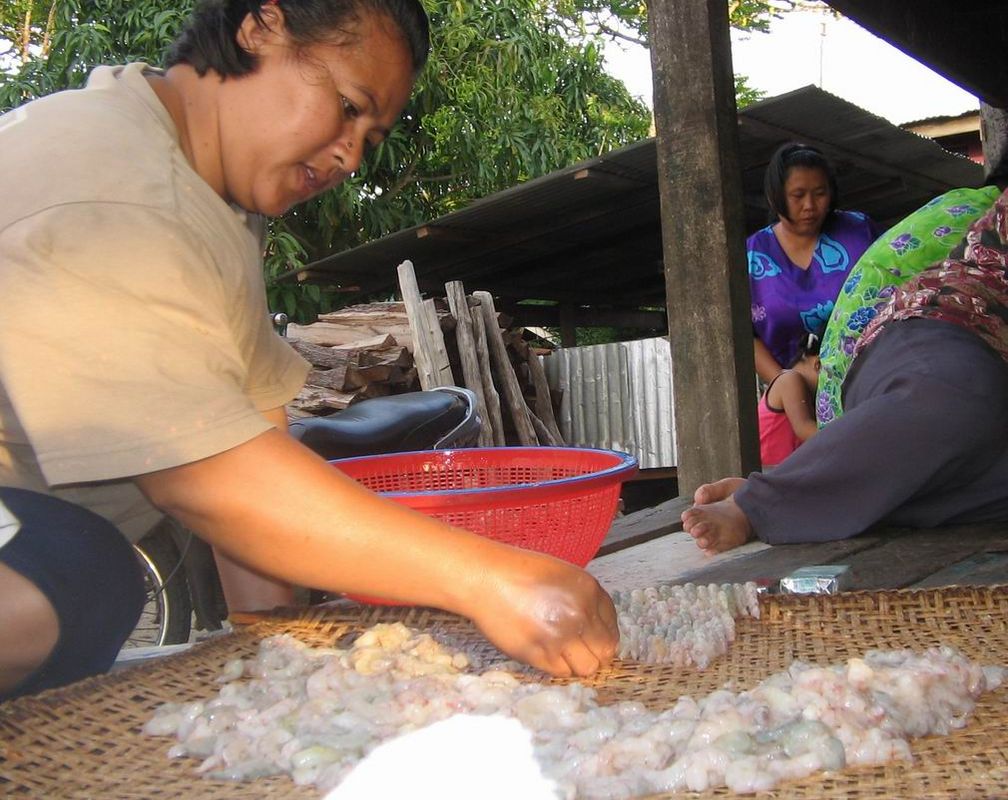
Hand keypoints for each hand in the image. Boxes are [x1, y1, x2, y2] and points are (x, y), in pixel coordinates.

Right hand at [464, 550, 618, 677]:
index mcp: (590, 591)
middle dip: (593, 653)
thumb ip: (585, 600)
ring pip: (586, 668)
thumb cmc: (521, 573)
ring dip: (576, 663)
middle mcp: (580, 615)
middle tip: (578, 650)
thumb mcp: (564, 576)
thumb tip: (596, 630)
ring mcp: (561, 637)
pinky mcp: (540, 654)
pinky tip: (544, 650)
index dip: (602, 637)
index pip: (612, 628)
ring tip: (560, 652)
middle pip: (604, 652)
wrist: (487, 579)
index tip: (591, 639)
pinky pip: (561, 672)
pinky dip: (556, 666)